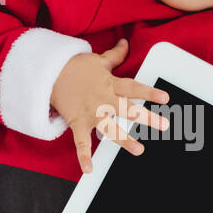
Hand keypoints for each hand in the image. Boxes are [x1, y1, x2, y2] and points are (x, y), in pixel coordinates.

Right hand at [51, 36, 169, 173]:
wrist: (48, 74)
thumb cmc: (75, 68)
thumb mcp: (97, 60)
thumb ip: (115, 55)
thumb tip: (125, 42)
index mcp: (110, 84)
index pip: (133, 87)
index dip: (149, 92)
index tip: (165, 98)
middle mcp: (103, 99)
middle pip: (127, 109)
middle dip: (146, 117)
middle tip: (164, 125)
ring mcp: (91, 113)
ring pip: (110, 128)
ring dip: (124, 140)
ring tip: (139, 150)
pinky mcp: (77, 123)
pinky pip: (81, 142)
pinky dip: (84, 157)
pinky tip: (89, 170)